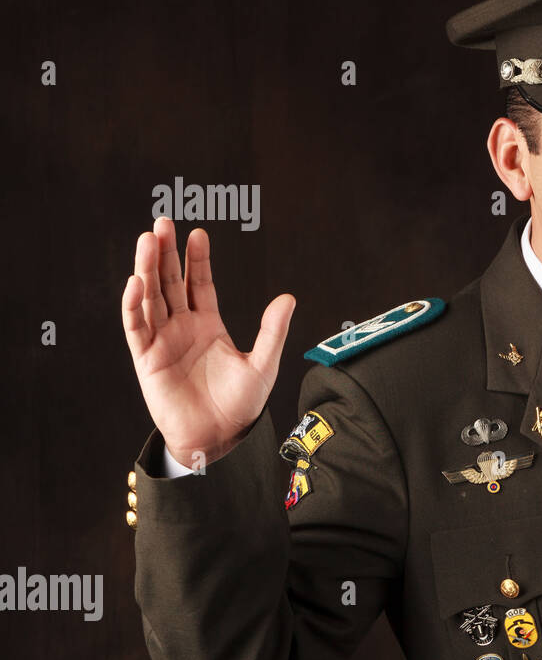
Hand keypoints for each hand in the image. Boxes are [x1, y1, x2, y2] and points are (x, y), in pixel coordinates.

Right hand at [122, 216, 295, 466]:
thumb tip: (289, 298)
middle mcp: (183, 328)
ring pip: (151, 297)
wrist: (220, 437)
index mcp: (209, 325)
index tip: (197, 233)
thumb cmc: (241, 405)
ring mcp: (163, 341)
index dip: (197, 259)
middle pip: (170, 282)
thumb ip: (272, 330)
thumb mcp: (264, 363)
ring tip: (147, 239)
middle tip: (162, 223)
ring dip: (146, 269)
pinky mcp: (147, 359)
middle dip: (165, 253)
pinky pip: (136, 327)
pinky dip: (134, 305)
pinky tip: (135, 282)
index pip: (199, 283)